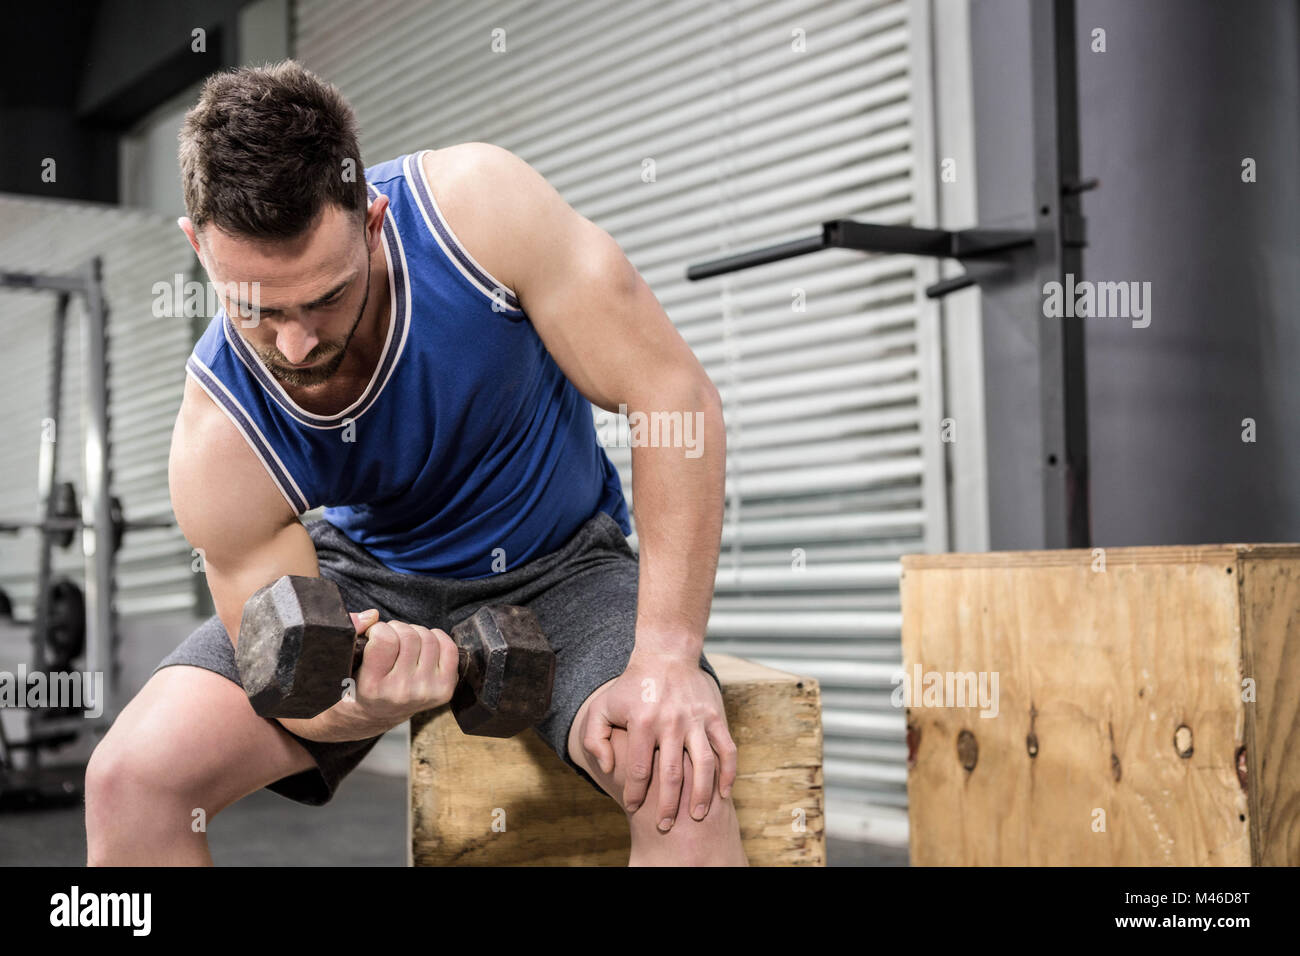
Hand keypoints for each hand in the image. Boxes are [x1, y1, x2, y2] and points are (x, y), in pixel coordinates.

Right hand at [337, 610, 460, 732]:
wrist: (376, 715)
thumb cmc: (358, 685)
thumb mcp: (345, 663)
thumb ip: (351, 632)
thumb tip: (373, 615)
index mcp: (373, 687)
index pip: (385, 638)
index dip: (379, 629)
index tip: (374, 636)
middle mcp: (401, 692)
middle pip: (409, 635)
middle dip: (397, 629)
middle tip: (390, 639)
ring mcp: (426, 692)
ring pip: (428, 638)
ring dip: (415, 633)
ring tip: (404, 644)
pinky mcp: (444, 690)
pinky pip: (449, 648)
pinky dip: (437, 639)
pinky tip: (423, 646)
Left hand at [583, 648, 737, 831]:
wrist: (666, 655)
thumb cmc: (632, 686)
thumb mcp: (603, 707)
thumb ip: (596, 738)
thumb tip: (608, 768)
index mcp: (643, 722)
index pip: (640, 769)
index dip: (635, 793)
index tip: (633, 807)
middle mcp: (671, 723)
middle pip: (671, 774)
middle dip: (668, 805)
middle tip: (664, 826)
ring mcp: (696, 720)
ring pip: (704, 765)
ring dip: (702, 795)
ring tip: (698, 816)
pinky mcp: (715, 717)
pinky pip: (727, 749)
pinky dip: (728, 773)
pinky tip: (724, 793)